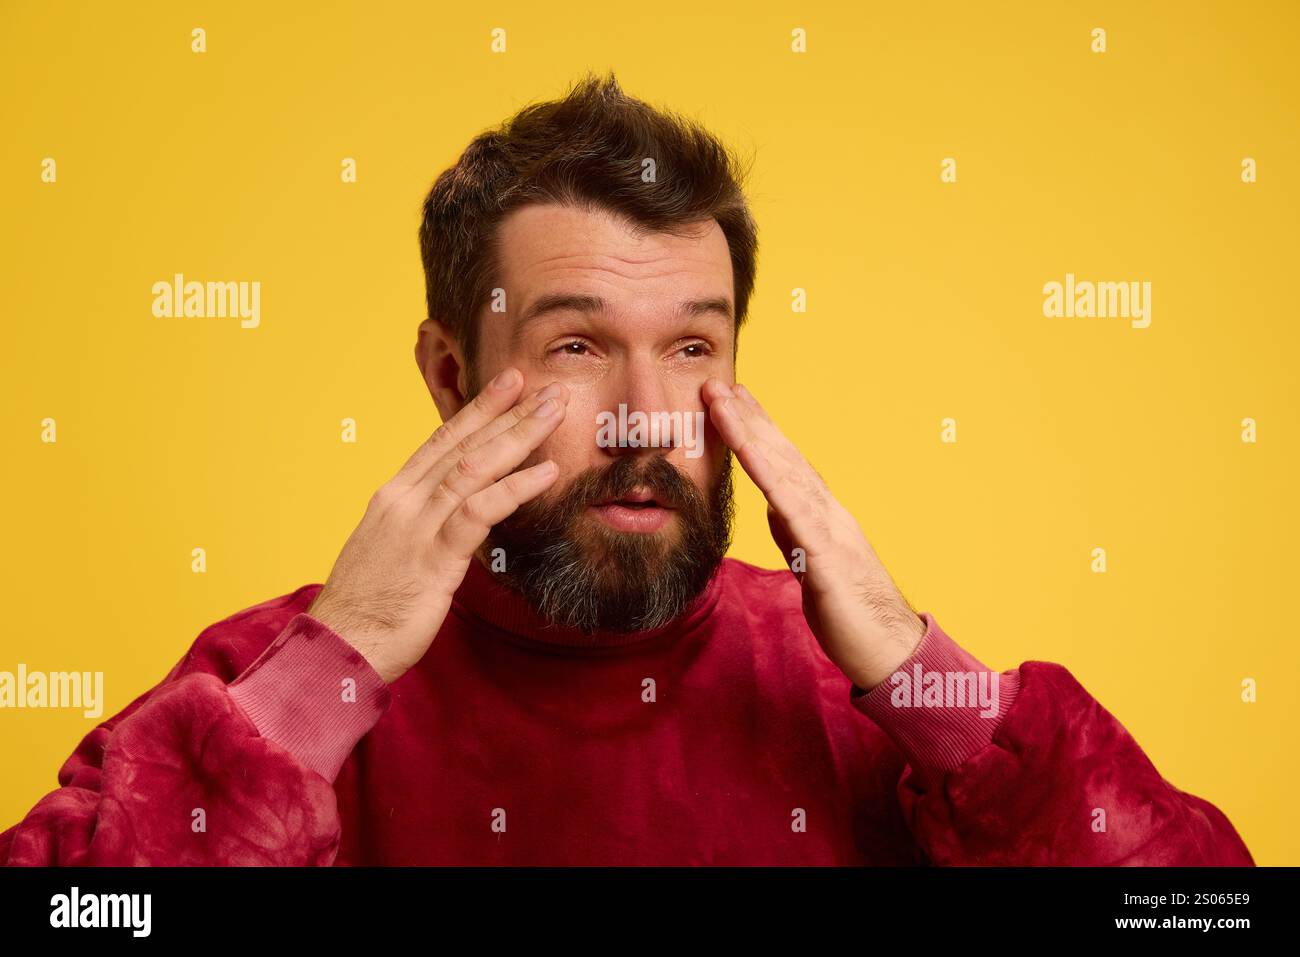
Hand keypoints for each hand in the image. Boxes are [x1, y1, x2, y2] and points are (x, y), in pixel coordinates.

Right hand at [307, 368, 568, 682]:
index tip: (508, 385)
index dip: (477, 411)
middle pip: (463, 444)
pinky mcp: (433, 559)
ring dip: (518, 436)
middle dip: (507, 411)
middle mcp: (404, 501)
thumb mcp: (390, 551)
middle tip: (545, 385)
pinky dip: (515, 488)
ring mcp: (417, 527)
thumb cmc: (367, 608)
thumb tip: (453, 515)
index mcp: (393, 497)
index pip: (440, 441)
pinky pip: (480, 512)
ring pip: (474, 467)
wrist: (338, 647)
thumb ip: (421, 525)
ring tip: (553, 413)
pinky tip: (546, 472)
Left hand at [702, 378, 924, 690]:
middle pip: (783, 456)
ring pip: (785, 473)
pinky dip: (771, 481)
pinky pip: (794, 513)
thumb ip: (795, 533)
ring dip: (751, 435)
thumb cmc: (851, 613)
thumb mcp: (812, 566)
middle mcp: (828, 512)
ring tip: (723, 404)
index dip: (758, 429)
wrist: (890, 651)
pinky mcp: (826, 558)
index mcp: (822, 516)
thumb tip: (773, 506)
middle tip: (716, 383)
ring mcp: (829, 530)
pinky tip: (750, 458)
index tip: (732, 398)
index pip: (785, 463)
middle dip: (748, 418)